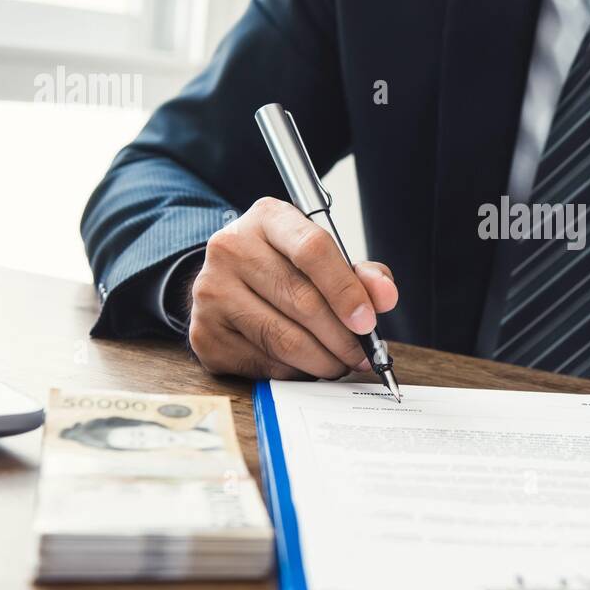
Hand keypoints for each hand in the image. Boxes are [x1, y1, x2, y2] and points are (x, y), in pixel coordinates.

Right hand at [187, 197, 397, 379]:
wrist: (229, 282)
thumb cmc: (286, 268)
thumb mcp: (325, 258)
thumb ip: (362, 274)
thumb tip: (385, 296)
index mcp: (267, 218)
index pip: (312, 249)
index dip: (346, 290)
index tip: (368, 321)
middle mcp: (230, 248)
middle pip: (301, 300)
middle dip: (342, 337)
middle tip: (362, 354)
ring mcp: (210, 291)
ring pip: (282, 338)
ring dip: (323, 360)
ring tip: (341, 363)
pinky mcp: (204, 332)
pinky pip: (262, 361)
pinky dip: (294, 371)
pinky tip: (306, 365)